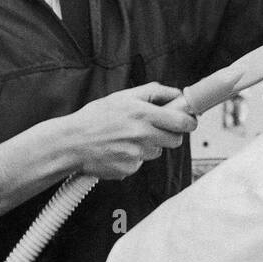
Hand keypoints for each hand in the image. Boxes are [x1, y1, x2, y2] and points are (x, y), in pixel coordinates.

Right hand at [69, 84, 196, 179]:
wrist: (72, 142)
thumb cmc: (96, 118)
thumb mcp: (123, 96)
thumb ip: (154, 92)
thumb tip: (178, 93)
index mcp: (143, 113)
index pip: (182, 122)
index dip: (190, 121)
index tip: (190, 120)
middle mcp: (142, 134)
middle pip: (176, 140)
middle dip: (171, 134)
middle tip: (157, 127)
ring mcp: (137, 154)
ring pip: (158, 151)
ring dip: (149, 145)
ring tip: (128, 137)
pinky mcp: (130, 169)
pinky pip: (142, 163)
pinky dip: (134, 157)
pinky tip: (119, 149)